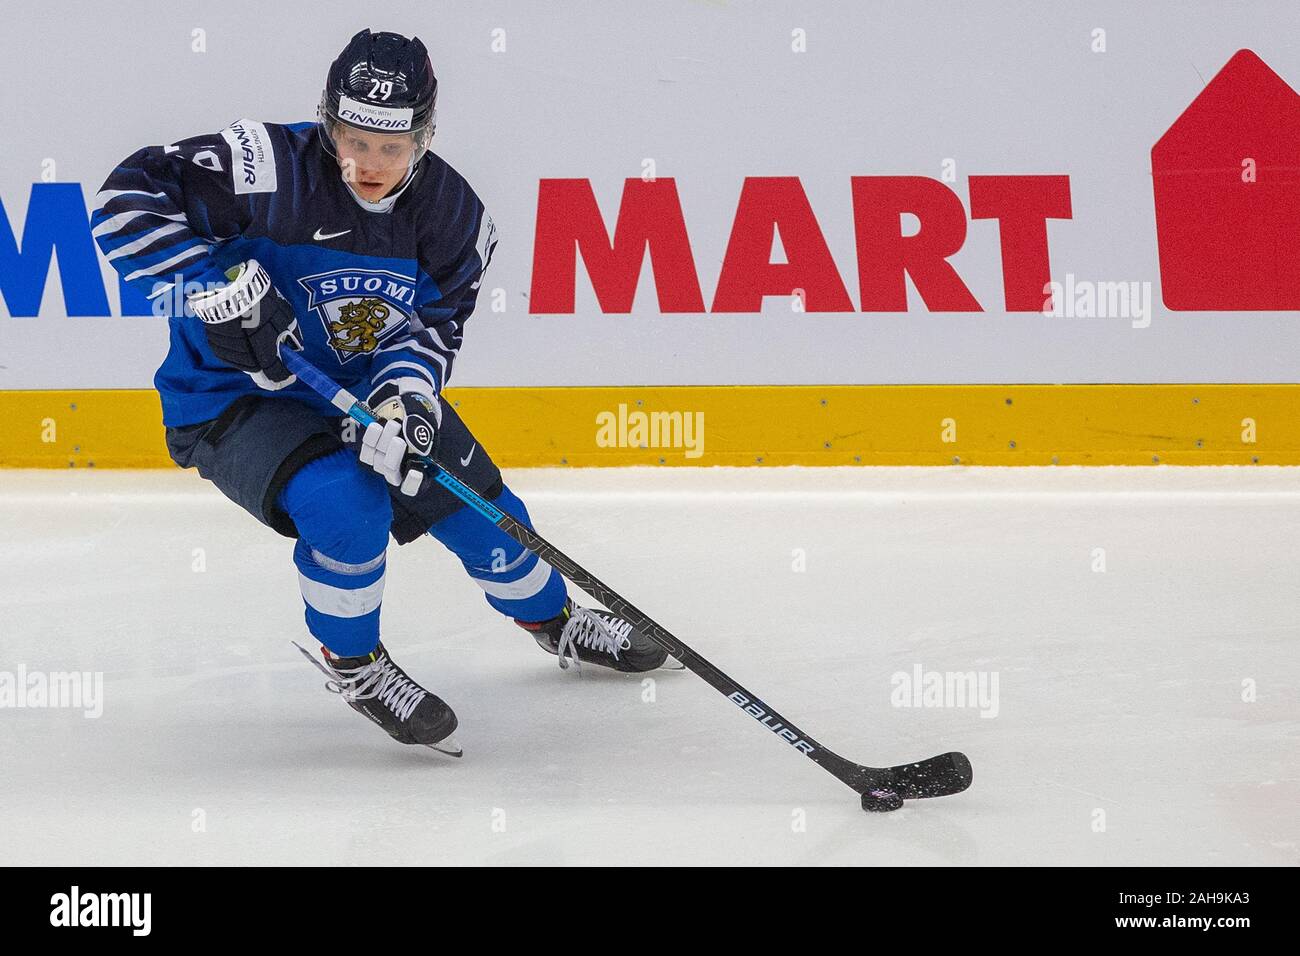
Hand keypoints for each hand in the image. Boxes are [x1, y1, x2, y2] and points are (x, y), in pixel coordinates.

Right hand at [188, 259, 302, 389]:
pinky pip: (229, 353)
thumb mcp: (285, 319)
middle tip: (274, 352)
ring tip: (254, 338)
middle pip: (259, 372)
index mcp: (265, 358)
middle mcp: (246, 361)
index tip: (290, 374)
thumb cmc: (261, 305)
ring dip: (251, 356)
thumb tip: (294, 348)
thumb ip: (292, 337)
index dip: (284, 378)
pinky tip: (240, 335)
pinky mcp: (214, 345)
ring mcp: (228, 354)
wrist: (227, 291)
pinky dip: (237, 349)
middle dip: (268, 364)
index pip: (276, 378)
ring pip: (243, 363)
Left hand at [358, 380, 441, 495]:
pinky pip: (366, 452)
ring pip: (378, 462)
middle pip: (392, 473)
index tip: (415, 471)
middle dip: (394, 455)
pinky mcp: (369, 452)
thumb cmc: (418, 413)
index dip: (413, 482)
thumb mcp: (424, 418)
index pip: (414, 485)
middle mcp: (401, 468)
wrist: (401, 401)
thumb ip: (421, 431)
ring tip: (392, 423)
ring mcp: (383, 461)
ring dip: (384, 441)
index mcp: (420, 465)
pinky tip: (376, 425)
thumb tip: (416, 449)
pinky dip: (370, 439)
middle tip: (399, 438)